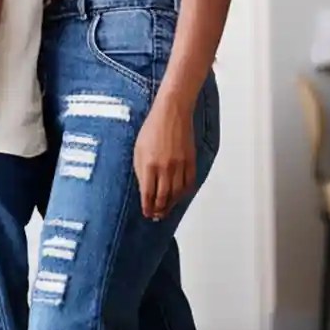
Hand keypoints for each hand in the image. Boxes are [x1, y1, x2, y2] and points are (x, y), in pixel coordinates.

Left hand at [133, 95, 196, 220]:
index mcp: (149, 165)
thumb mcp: (138, 150)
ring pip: (177, 194)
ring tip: (166, 210)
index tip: (147, 213)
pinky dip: (184, 194)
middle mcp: (165, 168)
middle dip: (159, 209)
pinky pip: (189, 184)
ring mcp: (180, 166)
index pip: (148, 194)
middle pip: (163, 197)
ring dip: (171, 205)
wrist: (172, 113)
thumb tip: (145, 189)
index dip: (147, 207)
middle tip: (156, 215)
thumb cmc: (152, 129)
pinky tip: (179, 197)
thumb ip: (141, 171)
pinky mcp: (191, 162)